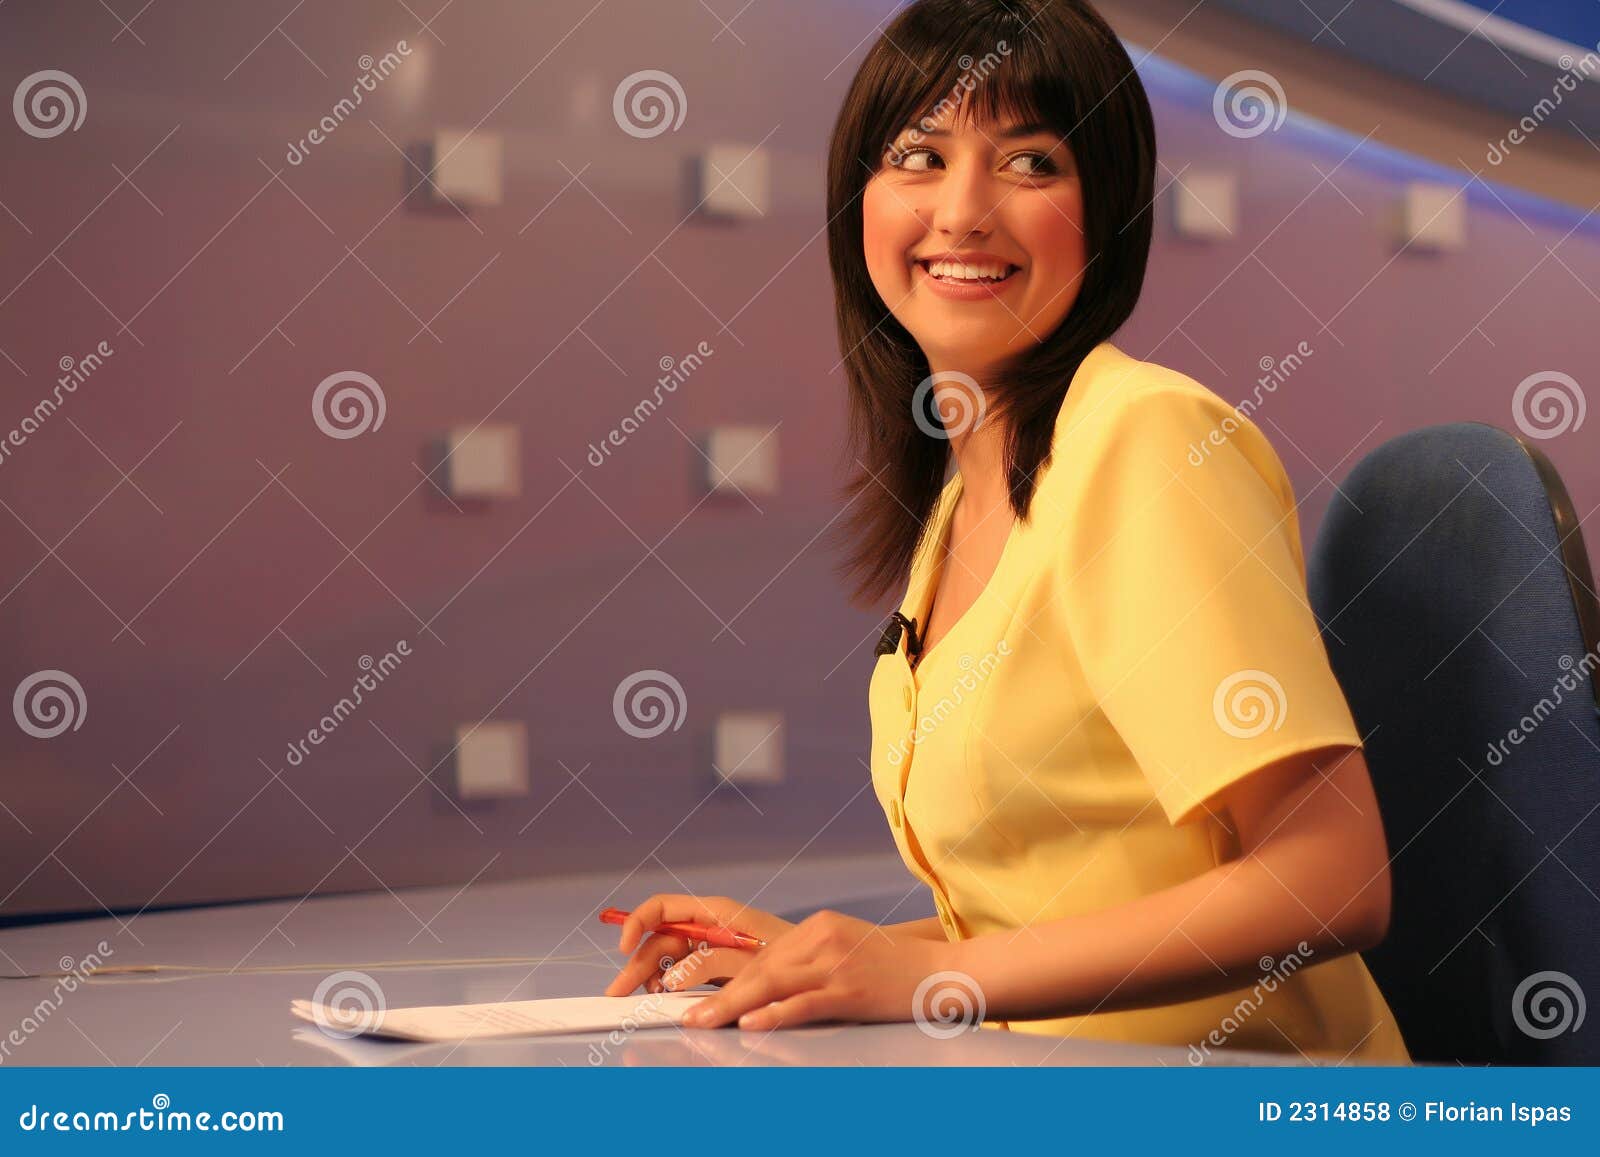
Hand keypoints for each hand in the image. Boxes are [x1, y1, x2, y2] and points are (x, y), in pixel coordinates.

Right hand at [602, 894, 795, 997]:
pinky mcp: (717, 972)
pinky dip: (670, 989)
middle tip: (616, 994)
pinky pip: (684, 978)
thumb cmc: (795, 956)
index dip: (637, 922)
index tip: (623, 947)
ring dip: (651, 979)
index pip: (662, 907)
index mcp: (715, 912)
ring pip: (668, 962)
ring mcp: (712, 950)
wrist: (825, 971)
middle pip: (659, 941)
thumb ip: (710, 964)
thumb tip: (670, 979)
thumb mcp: (750, 959)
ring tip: (644, 999)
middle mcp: (709, 928)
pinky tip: (667, 1001)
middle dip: (636, 965)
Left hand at [677, 908, 963, 1030]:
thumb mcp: (850, 951)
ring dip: (730, 1006)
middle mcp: (823, 938)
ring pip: (772, 984)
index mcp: (819, 927)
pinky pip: (804, 1002)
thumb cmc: (898, 969)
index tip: (703, 999)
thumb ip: (814, 960)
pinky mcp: (851, 990)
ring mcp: (837, 963)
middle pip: (759, 968)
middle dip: (719, 994)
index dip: (728, 979)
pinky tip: (751, 1023)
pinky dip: (775, 1014)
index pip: (762, 955)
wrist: (945, 972)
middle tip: (687, 1016)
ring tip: (702, 1023)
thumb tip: (774, 988)